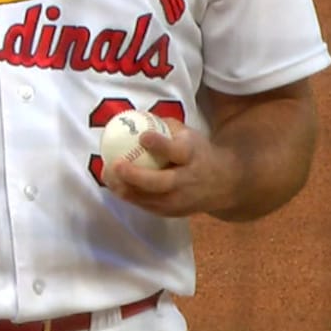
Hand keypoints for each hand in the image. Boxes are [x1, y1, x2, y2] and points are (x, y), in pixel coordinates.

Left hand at [103, 118, 239, 217]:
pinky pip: (145, 205)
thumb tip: (136, 117)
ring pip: (148, 199)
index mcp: (192, 156)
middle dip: (135, 175)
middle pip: (159, 182)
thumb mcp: (189, 134)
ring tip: (107, 174)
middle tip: (115, 165)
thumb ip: (165, 126)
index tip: (143, 137)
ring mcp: (179, 201)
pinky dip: (128, 195)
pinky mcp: (171, 213)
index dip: (159, 145)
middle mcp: (186, 181)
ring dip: (124, 187)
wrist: (223, 184)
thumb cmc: (198, 153)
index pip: (176, 152)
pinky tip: (114, 184)